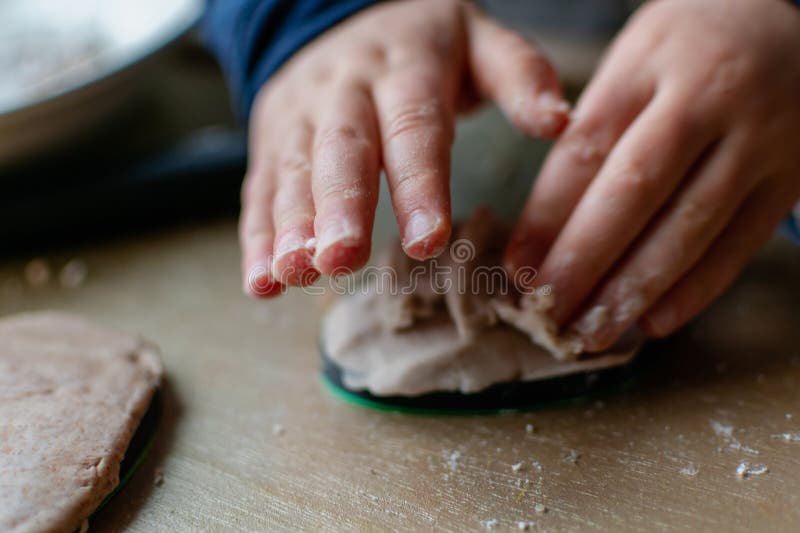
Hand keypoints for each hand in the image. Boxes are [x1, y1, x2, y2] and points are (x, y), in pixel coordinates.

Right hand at [241, 0, 569, 296]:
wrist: (340, 18)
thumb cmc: (426, 48)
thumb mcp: (479, 40)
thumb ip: (519, 75)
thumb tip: (560, 120)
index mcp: (405, 67)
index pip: (413, 126)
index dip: (419, 183)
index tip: (428, 240)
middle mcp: (345, 89)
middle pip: (342, 148)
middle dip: (340, 206)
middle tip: (341, 259)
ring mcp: (300, 114)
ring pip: (293, 169)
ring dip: (291, 225)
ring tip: (292, 274)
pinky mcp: (271, 142)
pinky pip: (260, 188)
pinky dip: (257, 237)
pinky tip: (260, 282)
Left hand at [504, 0, 799, 349]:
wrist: (788, 21)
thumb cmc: (686, 51)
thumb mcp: (633, 62)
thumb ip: (594, 132)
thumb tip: (543, 231)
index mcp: (647, 63)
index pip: (585, 148)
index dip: (546, 215)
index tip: (518, 265)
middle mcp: (705, 96)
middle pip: (634, 190)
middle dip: (584, 260)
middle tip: (547, 309)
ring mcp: (758, 138)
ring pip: (689, 226)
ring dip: (633, 289)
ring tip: (590, 331)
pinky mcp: (792, 176)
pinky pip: (741, 243)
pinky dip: (696, 290)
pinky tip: (653, 321)